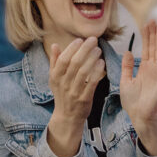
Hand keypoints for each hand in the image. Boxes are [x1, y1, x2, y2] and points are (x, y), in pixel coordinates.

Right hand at [46, 37, 104, 156]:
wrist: (67, 116)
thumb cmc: (62, 94)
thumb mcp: (54, 78)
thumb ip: (54, 61)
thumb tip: (54, 45)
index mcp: (55, 77)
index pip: (63, 59)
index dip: (72, 48)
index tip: (80, 40)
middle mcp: (63, 84)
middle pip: (74, 63)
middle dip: (84, 49)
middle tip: (93, 40)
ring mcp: (73, 92)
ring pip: (84, 71)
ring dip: (92, 59)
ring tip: (98, 50)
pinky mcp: (84, 98)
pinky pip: (92, 83)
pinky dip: (97, 72)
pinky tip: (102, 63)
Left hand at [120, 22, 156, 154]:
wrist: (139, 115)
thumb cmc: (132, 101)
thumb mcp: (125, 80)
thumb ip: (127, 66)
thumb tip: (128, 51)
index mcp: (143, 68)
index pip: (145, 49)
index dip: (146, 37)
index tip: (145, 24)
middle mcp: (152, 68)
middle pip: (153, 47)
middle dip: (153, 34)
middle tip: (153, 19)